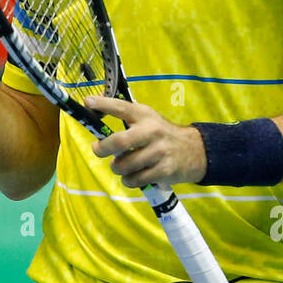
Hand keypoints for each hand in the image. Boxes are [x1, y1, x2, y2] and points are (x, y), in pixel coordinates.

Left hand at [85, 96, 206, 187]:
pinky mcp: (163, 170)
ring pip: (123, 166)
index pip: (122, 107)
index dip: (104, 104)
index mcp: (145, 116)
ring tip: (122, 165)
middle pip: (119, 142)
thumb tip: (94, 110)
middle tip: (98, 150)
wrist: (194, 151)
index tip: (88, 101)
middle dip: (102, 149)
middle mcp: (152, 131)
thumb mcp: (147, 119)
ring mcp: (159, 152)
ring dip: (117, 168)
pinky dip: (129, 180)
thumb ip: (126, 117)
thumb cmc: (161, 135)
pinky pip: (135, 180)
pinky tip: (134, 175)